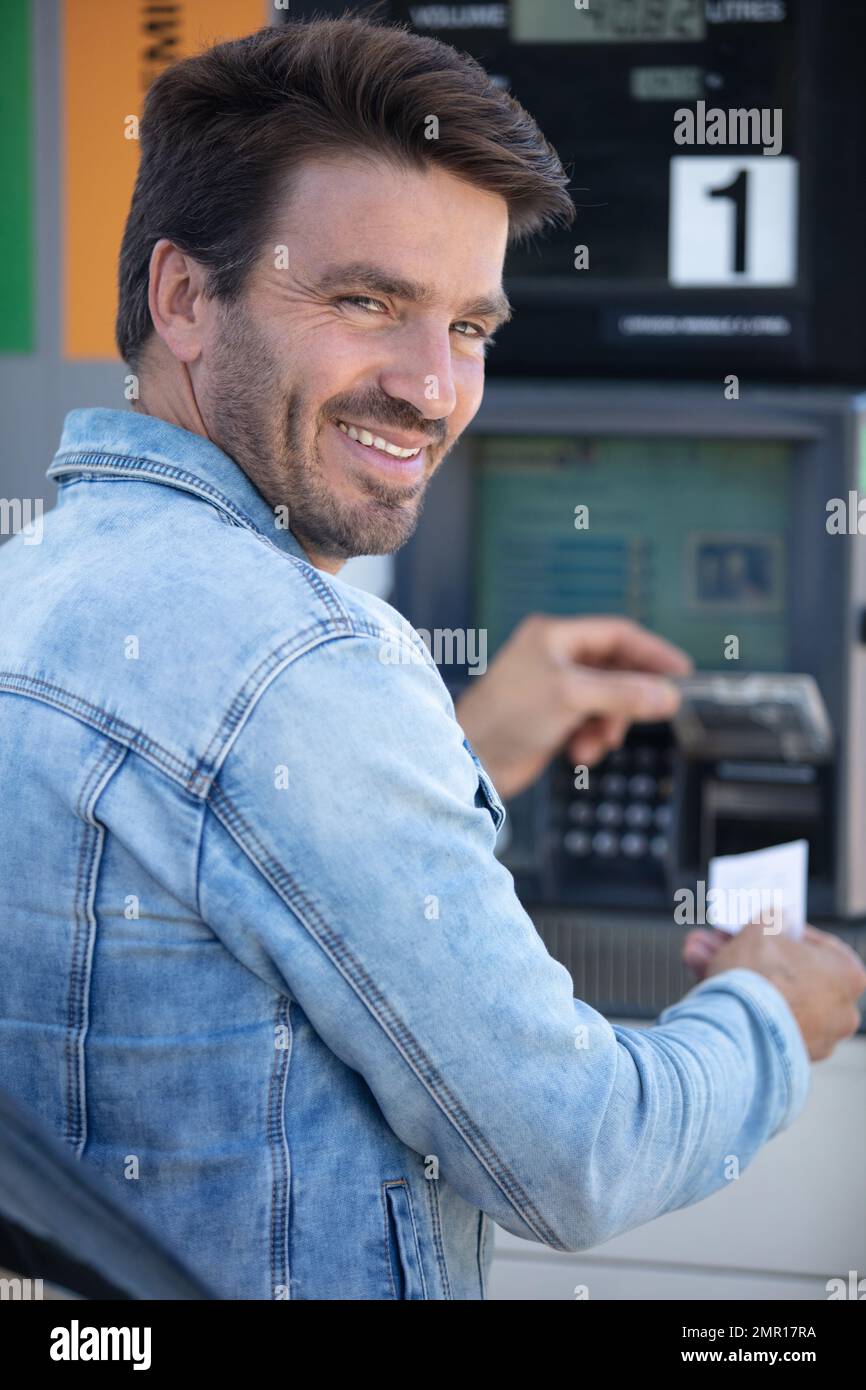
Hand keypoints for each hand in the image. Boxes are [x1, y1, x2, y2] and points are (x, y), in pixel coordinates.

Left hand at [454, 614, 691, 799]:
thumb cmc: (509, 715)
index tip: (682, 673)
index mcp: (556, 636)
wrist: (472, 758)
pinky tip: (577, 753)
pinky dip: (592, 738)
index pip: (618, 634)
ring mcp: (555, 689)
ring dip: (609, 725)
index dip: (652, 652)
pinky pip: (592, 723)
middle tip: (649, 716)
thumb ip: (623, 693)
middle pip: (616, 670)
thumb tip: (668, 696)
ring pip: (607, 701)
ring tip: (595, 744)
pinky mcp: (553, 719)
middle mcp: (556, 658)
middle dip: (628, 698)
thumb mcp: (572, 696)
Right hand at [683, 920, 865, 1061]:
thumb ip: (772, 919)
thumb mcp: (761, 930)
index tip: (761, 924)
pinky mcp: (784, 1057)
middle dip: (746, 950)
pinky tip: (701, 978)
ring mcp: (813, 1038)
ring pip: (767, 994)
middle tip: (721, 937)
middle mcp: (838, 1012)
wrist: (736, 1033)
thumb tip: (776, 917)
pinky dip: (734, 1000)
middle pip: (784, 970)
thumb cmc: (758, 977)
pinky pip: (758, 1019)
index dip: (782, 929)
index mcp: (847, 976)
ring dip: (730, 970)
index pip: (816, 944)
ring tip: (695, 952)